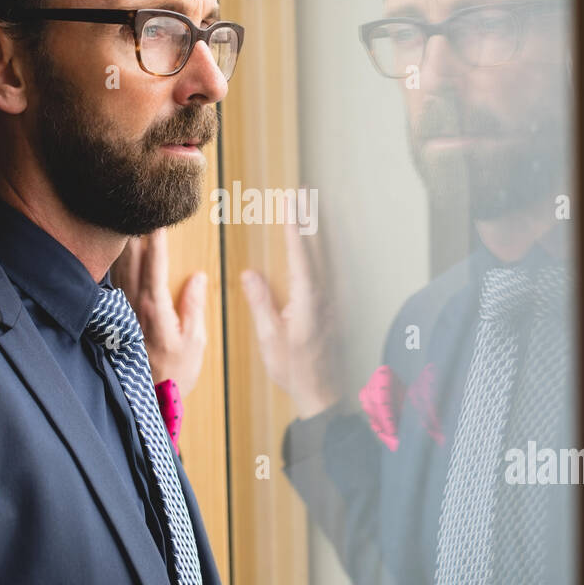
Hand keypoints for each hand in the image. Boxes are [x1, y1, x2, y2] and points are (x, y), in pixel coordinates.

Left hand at [112, 227, 208, 396]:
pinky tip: (116, 249)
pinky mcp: (116, 315)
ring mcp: (121, 309)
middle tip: (138, 206)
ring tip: (125, 217)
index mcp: (154, 309)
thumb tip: (199, 277)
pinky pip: (115, 279)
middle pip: (131, 258)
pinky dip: (117, 261)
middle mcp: (132, 305)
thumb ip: (194, 306)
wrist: (148, 401)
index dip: (157, 239)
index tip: (158, 216)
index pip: (155, 264)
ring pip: (120, 266)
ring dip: (123, 242)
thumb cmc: (174, 375)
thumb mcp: (194, 341)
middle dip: (134, 231)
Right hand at [239, 199, 342, 419]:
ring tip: (314, 206)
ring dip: (320, 230)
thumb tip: (249, 273)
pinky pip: (330, 269)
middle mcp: (325, 295)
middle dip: (311, 217)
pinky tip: (321, 243)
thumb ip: (261, 303)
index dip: (294, 225)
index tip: (290, 201)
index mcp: (308, 300)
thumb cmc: (295, 370)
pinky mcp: (333, 307)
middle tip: (305, 190)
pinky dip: (324, 249)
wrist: (322, 393)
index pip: (300, 254)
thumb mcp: (270, 338)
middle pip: (319, 248)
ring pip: (328, 256)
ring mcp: (333, 300)